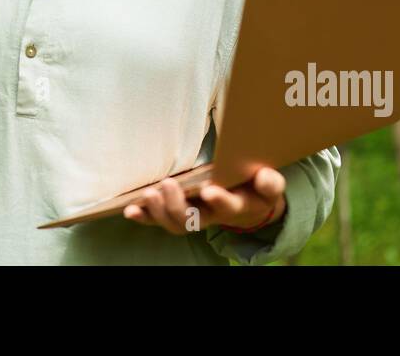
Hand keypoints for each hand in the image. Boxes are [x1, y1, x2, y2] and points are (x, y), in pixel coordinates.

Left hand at [122, 165, 286, 234]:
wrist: (246, 203)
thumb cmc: (254, 188)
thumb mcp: (267, 185)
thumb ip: (269, 182)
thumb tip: (265, 176)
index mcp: (235, 206)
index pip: (228, 207)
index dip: (220, 201)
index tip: (211, 190)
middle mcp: (211, 216)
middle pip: (193, 220)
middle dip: (178, 205)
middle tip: (168, 185)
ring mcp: (193, 216)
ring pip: (175, 223)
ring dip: (158, 211)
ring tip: (149, 194)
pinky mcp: (177, 213)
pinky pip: (159, 219)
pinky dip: (144, 217)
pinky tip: (131, 210)